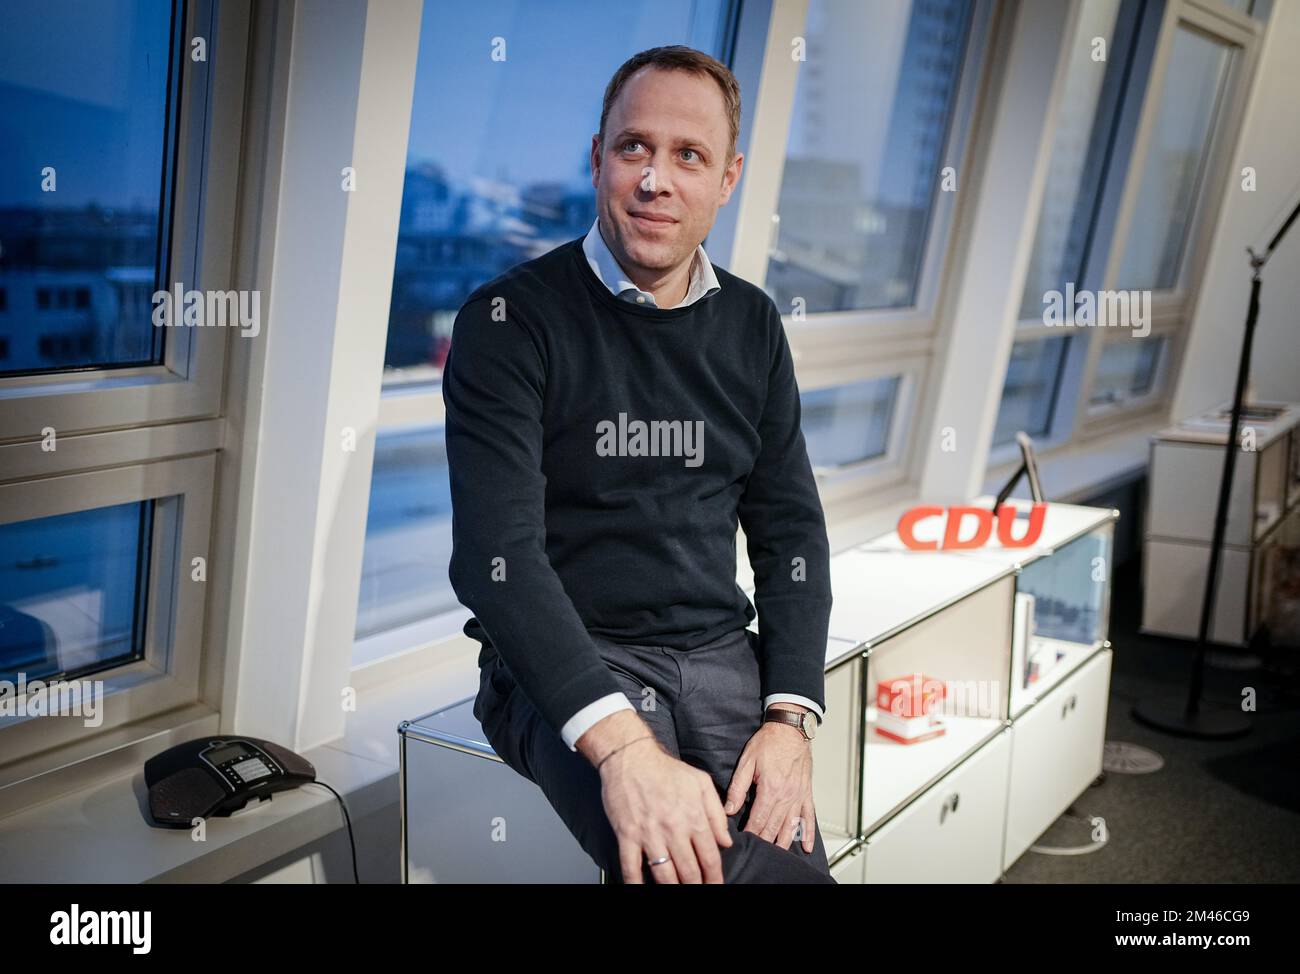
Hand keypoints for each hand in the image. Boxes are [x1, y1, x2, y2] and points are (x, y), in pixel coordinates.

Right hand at [583, 713, 732, 883]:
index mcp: (693, 816)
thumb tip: (726, 841)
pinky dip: (635, 883)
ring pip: (664, 875)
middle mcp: (673, 829)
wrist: (631, 757)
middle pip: (690, 871)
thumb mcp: (700, 783)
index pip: (710, 857)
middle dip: (697, 887)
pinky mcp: (627, 834)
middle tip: (699, 892)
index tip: (716, 886)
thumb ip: (716, 813)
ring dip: (673, 889)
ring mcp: (649, 833)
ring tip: (677, 894)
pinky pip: (631, 866)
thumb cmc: (666, 769)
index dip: (715, 878)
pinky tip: (640, 890)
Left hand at [722, 705, 816, 852]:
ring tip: (777, 853)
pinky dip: (808, 833)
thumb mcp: (747, 762)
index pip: (758, 819)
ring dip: (784, 842)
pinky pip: (809, 816)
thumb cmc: (768, 742)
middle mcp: (787, 796)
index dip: (751, 833)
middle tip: (758, 851)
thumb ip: (737, 788)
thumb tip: (729, 809)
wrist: (790, 728)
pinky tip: (807, 846)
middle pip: (774, 826)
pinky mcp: (806, 792)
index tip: (744, 842)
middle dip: (765, 841)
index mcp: (770, 789)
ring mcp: (799, 795)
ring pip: (792, 826)